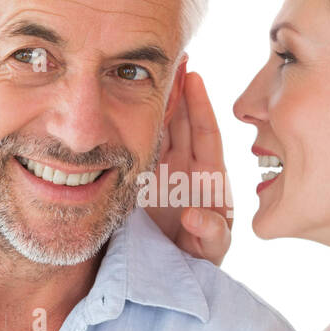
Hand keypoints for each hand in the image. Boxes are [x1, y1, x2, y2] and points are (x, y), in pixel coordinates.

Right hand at [145, 70, 232, 265]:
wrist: (172, 271)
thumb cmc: (201, 254)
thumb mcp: (212, 246)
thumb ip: (211, 233)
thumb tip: (197, 215)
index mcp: (209, 177)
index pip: (206, 132)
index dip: (200, 104)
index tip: (193, 76)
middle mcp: (185, 167)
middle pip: (180, 121)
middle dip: (174, 90)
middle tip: (164, 59)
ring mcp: (161, 170)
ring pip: (156, 130)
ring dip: (151, 104)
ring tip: (139, 75)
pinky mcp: (139, 179)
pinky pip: (134, 149)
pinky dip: (128, 129)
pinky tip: (117, 109)